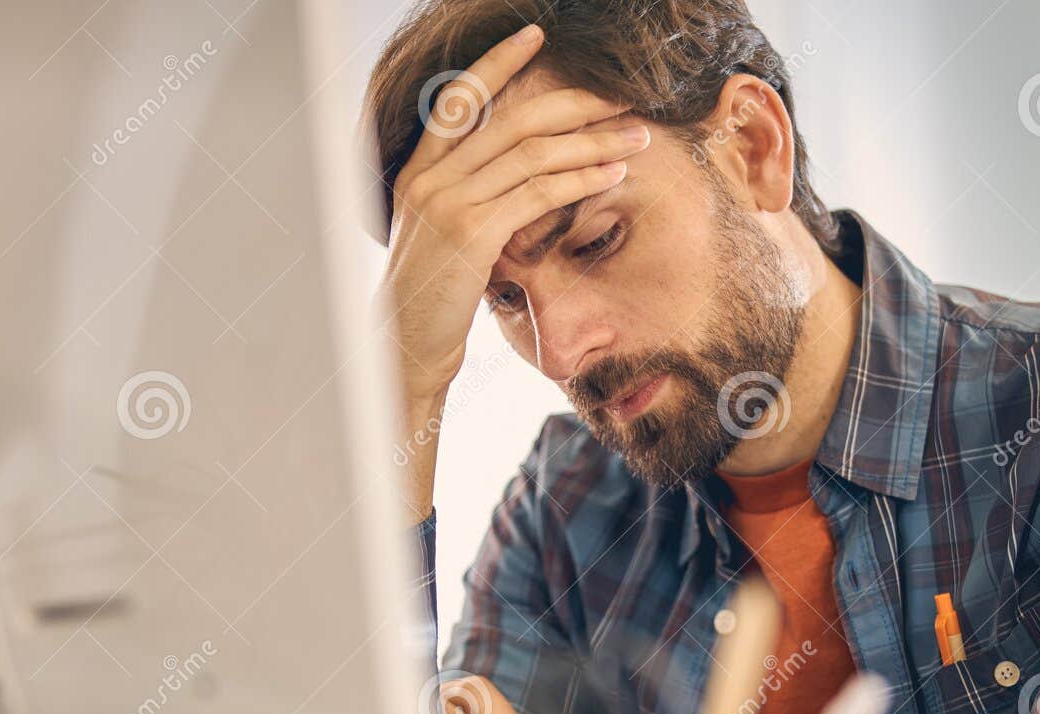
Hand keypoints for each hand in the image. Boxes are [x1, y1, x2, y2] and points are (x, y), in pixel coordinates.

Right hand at [381, 24, 649, 517]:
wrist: (404, 350)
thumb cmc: (430, 305)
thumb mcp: (440, 241)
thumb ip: (468, 204)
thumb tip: (513, 187)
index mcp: (418, 172)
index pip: (458, 98)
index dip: (498, 62)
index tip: (536, 36)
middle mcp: (429, 177)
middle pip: (511, 119)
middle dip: (573, 104)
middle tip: (620, 98)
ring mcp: (448, 201)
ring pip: (532, 152)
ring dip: (593, 141)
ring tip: (635, 136)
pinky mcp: (472, 231)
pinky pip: (538, 193)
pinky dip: (582, 179)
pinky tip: (613, 175)